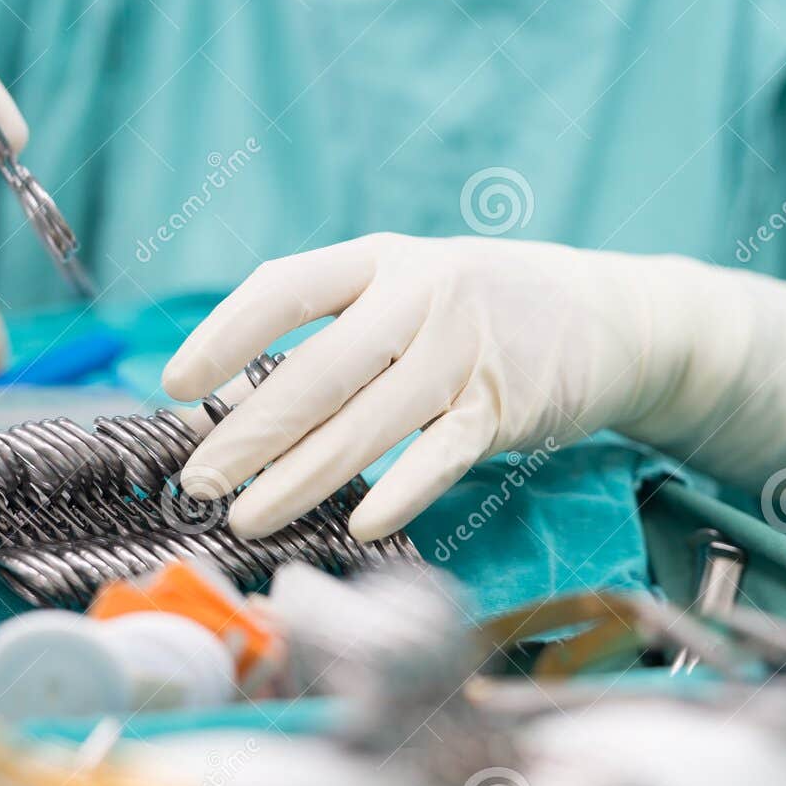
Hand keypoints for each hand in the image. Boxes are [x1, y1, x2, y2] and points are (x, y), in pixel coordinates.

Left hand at [163, 234, 785, 540]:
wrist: (610, 317)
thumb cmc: (483, 309)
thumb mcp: (409, 290)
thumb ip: (335, 333)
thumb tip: (234, 397)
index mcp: (380, 260)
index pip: (286, 288)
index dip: (225, 334)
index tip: (174, 382)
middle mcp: (419, 295)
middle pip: (318, 371)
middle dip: (250, 432)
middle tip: (199, 478)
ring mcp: (465, 350)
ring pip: (368, 424)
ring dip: (300, 478)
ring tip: (247, 517)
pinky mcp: (506, 405)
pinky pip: (440, 455)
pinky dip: (398, 492)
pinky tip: (357, 524)